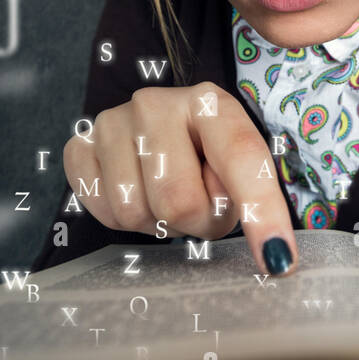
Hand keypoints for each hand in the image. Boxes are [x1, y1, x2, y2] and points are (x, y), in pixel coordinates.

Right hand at [63, 81, 297, 275]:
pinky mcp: (78, 148)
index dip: (262, 212)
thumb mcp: (239, 164)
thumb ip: (251, 194)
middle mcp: (156, 104)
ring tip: (170, 196)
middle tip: (203, 205)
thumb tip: (272, 253)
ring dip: (161, 223)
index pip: (241, 158)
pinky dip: (125, 220)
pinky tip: (139, 193)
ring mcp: (110, 122)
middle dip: (199, 221)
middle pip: (179, 202)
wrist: (159, 133)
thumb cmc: (208, 154)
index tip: (279, 258)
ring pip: (137, 213)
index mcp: (210, 102)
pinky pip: (104, 213)